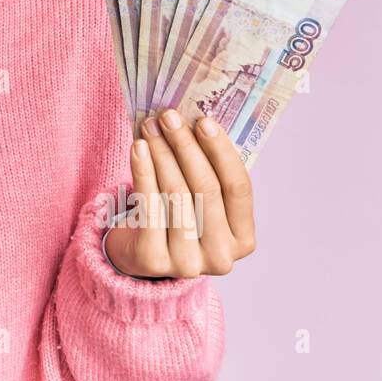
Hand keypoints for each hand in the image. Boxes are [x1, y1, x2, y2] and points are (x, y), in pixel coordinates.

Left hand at [103, 108, 255, 278]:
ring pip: (176, 195)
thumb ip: (207, 172)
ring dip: (162, 154)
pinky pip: (149, 206)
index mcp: (243, 239)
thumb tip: (193, 122)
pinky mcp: (154, 261)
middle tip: (169, 117)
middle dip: (186, 146)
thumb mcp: (201, 202)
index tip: (203, 121)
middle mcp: (222, 256)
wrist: (140, 253)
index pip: (238, 188)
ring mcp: (188, 263)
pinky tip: (138, 149)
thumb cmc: (178, 216)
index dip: (221, 152)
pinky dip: (143, 172)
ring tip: (150, 127)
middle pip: (206, 189)